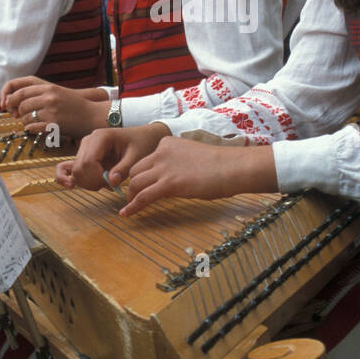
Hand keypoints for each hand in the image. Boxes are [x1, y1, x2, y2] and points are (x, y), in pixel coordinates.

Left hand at [1, 77, 108, 134]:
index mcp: (48, 87)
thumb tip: (15, 101)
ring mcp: (51, 110)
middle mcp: (49, 96)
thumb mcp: (57, 92)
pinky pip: (33, 128)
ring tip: (30, 122)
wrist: (93, 115)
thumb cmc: (74, 106)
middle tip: (16, 115)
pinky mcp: (54, 124)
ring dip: (24, 121)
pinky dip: (30, 129)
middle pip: (21, 103)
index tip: (6, 103)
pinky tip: (34, 129)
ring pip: (26, 116)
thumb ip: (39, 93)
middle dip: (15, 110)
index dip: (9, 96)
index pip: (20, 88)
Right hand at [56, 123, 172, 190]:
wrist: (143, 138)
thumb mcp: (138, 156)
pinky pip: (65, 167)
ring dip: (88, 183)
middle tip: (111, 185)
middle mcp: (88, 141)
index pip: (89, 162)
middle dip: (93, 182)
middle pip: (80, 168)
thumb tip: (111, 182)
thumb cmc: (141, 144)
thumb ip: (124, 169)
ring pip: (75, 172)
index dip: (97, 177)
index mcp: (100, 136)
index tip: (112, 183)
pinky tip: (70, 186)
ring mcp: (83, 149)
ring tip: (107, 183)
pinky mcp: (83, 157)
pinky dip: (64, 177)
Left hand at [117, 138, 276, 216]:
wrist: (233, 167)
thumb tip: (176, 178)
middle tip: (131, 198)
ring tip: (128, 208)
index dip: (141, 174)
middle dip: (131, 185)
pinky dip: (132, 206)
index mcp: (168, 143)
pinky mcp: (169, 184)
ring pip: (135, 183)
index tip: (140, 185)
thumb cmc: (221, 165)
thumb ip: (179, 163)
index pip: (145, 160)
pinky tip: (126, 215)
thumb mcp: (194, 156)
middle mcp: (161, 152)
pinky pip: (143, 196)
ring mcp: (164, 168)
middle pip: (135, 170)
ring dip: (130, 197)